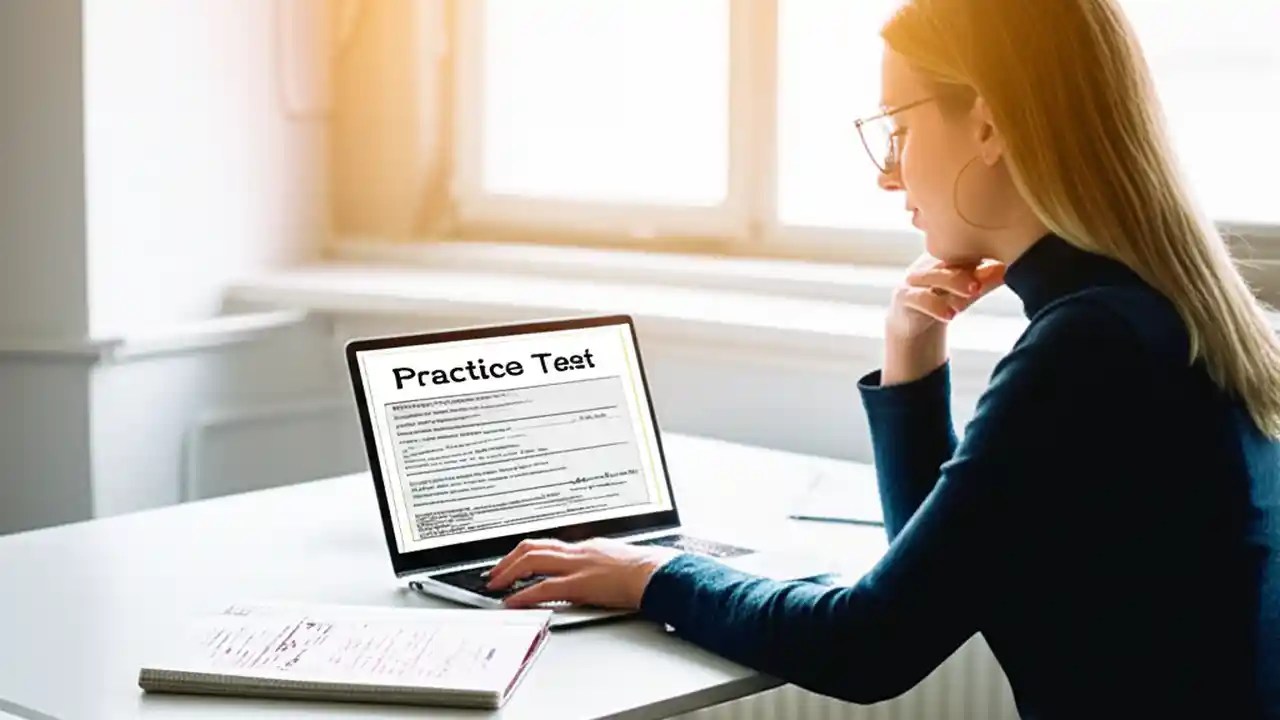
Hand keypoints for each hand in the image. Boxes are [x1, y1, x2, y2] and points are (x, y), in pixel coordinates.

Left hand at [485, 537, 681, 609]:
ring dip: (508, 572)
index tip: (512, 563)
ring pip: (532, 560)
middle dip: (508, 560)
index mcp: (585, 547)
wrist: (659, 574)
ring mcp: (577, 566)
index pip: (547, 544)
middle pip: (532, 547)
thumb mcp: (615, 560)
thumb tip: (588, 572)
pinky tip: (512, 601)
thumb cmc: (645, 571)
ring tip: (496, 585)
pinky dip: (523, 594)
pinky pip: (544, 587)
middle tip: (494, 574)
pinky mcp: (580, 584)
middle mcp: (577, 551)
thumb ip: (597, 563)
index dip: (524, 553)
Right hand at [883, 254, 1005, 384]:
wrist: (912, 321)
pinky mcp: (904, 298)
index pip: (964, 244)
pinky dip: (935, 306)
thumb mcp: (969, 289)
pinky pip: (920, 299)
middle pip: (948, 256)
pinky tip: (950, 315)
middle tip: (994, 268)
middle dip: (970, 261)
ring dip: (954, 282)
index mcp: (946, 253)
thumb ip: (988, 277)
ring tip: (973, 291)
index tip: (1005, 249)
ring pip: (933, 276)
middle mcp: (929, 261)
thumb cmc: (945, 298)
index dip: (982, 246)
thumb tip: (1019, 265)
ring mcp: (914, 278)